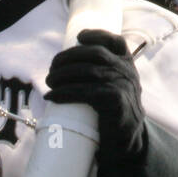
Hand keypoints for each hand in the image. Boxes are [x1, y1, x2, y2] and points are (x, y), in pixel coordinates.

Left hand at [45, 29, 145, 169]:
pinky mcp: (116, 102)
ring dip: (63, 75)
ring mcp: (124, 86)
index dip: (98, 35)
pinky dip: (66, 93)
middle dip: (70, 57)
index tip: (79, 36)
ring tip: (49, 82)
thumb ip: (101, 73)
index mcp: (127, 65)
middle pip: (96, 54)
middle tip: (52, 67)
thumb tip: (66, 63)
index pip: (116, 42)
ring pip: (89, 72)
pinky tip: (53, 96)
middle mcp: (128, 72)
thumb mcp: (114, 86)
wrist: (126, 142)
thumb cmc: (111, 112)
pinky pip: (87, 92)